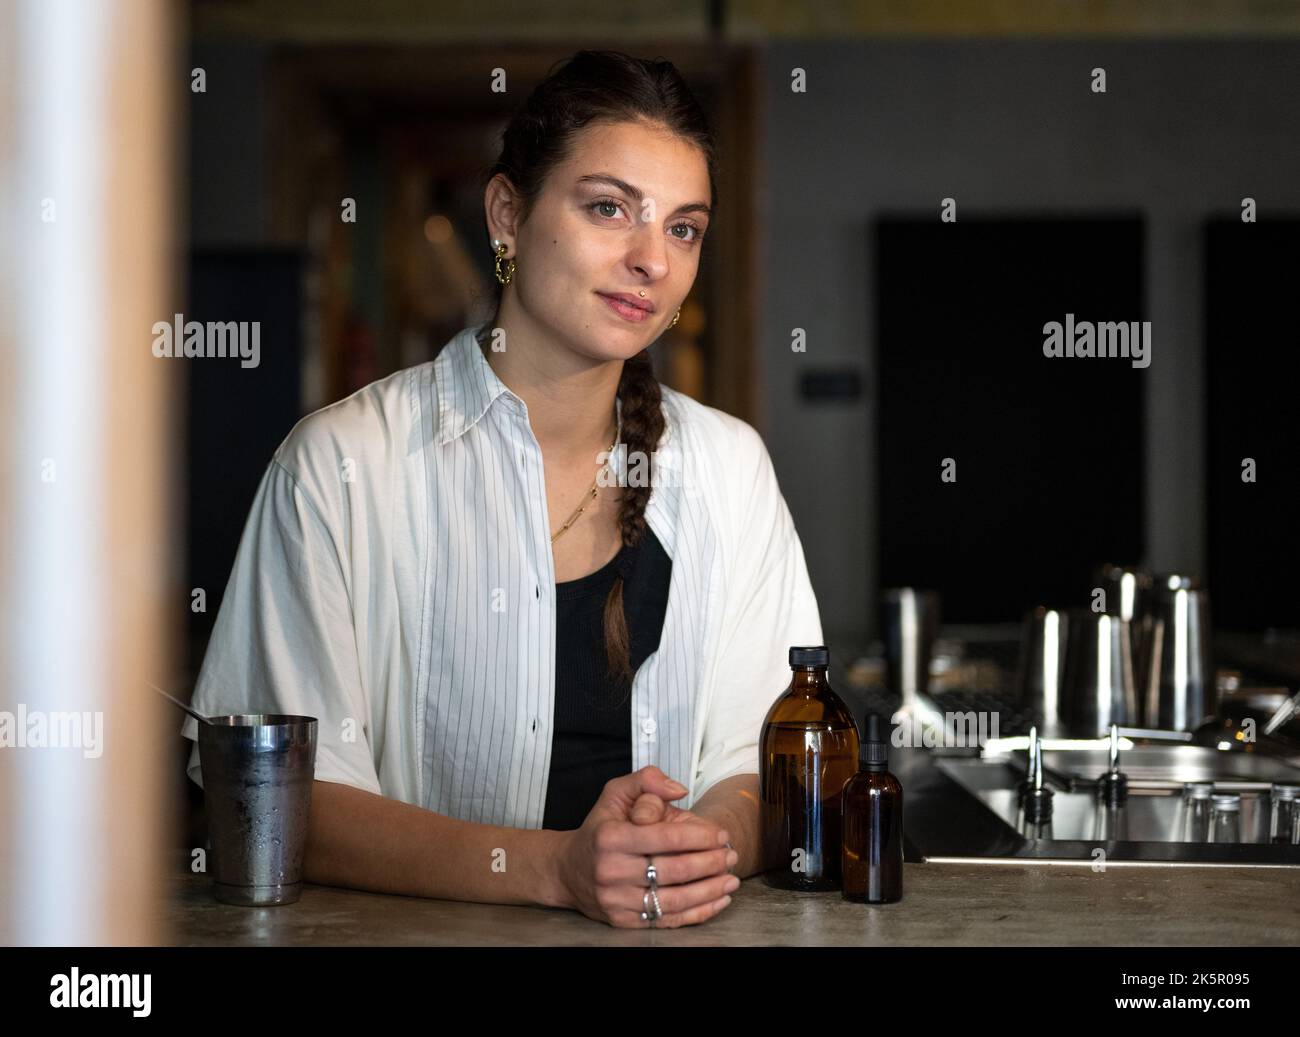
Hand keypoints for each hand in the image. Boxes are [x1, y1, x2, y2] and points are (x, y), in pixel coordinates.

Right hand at [555, 766, 738, 927]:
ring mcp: (616, 900)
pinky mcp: (623, 921)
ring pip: (674, 900)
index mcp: (610, 837)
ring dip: (710, 891)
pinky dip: (698, 913)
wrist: (567, 871)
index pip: (665, 838)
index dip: (699, 837)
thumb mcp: (615, 793)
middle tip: (732, 856)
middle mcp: (611, 871)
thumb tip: (680, 789)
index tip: (722, 835)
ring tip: (732, 880)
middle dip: (710, 864)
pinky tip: (718, 901)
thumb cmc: (600, 828)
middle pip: (674, 871)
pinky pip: (668, 920)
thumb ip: (646, 780)